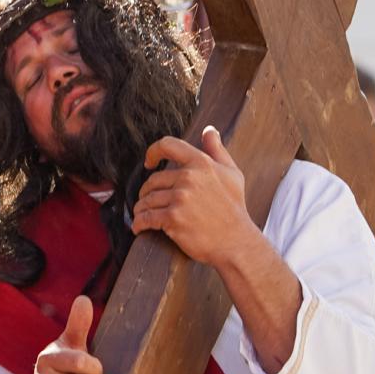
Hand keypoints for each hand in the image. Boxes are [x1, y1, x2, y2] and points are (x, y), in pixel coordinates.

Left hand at [132, 127, 256, 268]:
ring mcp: (180, 198)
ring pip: (147, 199)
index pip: (168, 145)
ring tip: (143, 214)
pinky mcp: (172, 218)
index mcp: (201, 163)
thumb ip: (217, 150)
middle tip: (148, 200)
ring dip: (141, 208)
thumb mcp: (232, 174)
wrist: (236, 242)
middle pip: (153, 179)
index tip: (149, 162)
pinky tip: (139, 227)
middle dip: (147, 191)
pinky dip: (139, 223)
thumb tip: (209, 131)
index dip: (153, 152)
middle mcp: (189, 178)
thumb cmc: (234, 209)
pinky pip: (146, 217)